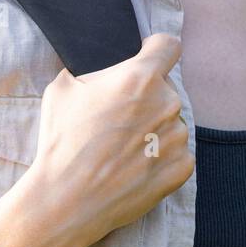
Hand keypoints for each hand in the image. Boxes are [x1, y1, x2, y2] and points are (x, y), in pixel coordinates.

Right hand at [12, 33, 193, 246]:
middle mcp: (167, 104)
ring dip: (154, 131)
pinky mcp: (182, 168)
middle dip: (146, 100)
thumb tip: (102, 72)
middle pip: (165, 90)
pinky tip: (133, 168)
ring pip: (171, 123)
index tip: (147, 62)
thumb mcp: (63, 89)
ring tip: (122, 151)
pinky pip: (176, 153)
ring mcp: (178, 138)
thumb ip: (93, 73)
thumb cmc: (63, 144)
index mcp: (141, 78)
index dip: (155, 52)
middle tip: (118, 122)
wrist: (67, 199)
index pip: (168, 46)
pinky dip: (159, 158)